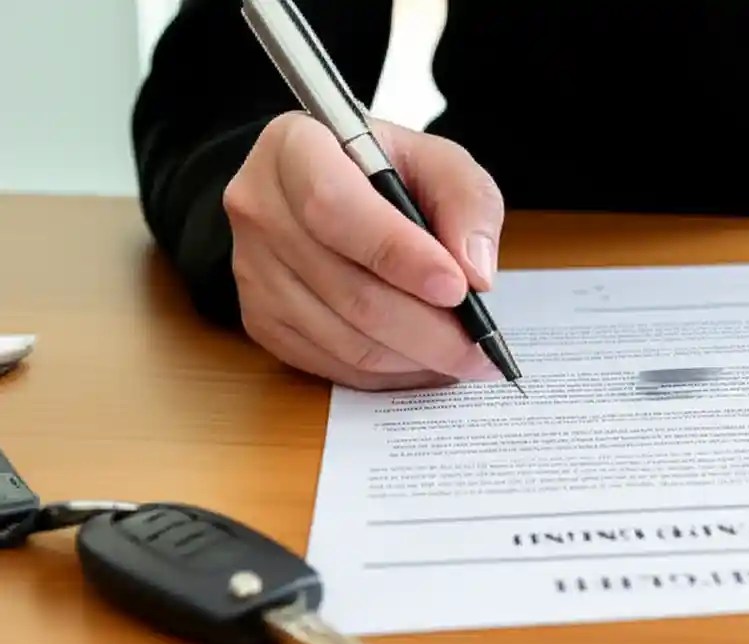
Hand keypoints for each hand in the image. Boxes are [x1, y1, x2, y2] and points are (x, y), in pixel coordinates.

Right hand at [223, 112, 505, 389]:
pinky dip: (388, 373)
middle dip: (427, 328)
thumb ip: (467, 203)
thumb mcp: (439, 162)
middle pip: (347, 289)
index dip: (398, 255)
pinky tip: (425, 362)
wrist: (331, 187)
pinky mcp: (260, 318)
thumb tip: (476, 274)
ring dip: (413, 358)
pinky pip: (331, 364)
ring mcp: (252, 269)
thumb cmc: (387, 171)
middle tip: (480, 347)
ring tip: (463, 356)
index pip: (334, 207)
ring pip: (343, 338)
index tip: (456, 288)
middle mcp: (259, 208)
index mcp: (294, 148)